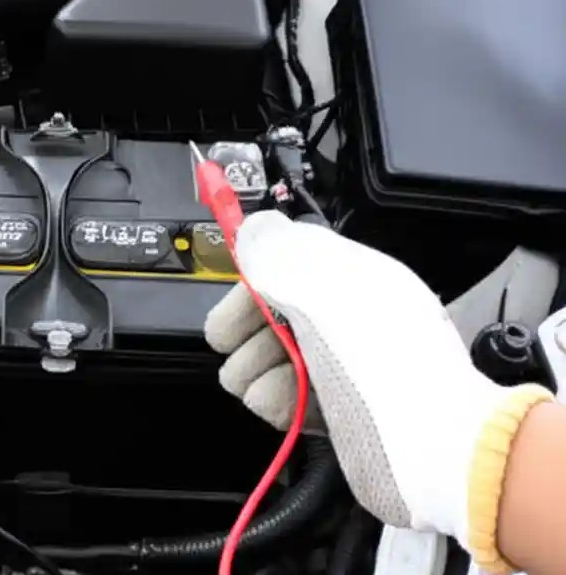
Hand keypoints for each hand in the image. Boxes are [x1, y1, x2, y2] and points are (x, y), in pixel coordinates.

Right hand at [204, 212, 551, 567]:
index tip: (242, 296)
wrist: (430, 445)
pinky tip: (295, 405)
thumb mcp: (326, 290)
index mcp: (346, 277)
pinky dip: (276, 403)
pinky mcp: (322, 409)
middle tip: (260, 344)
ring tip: (286, 380)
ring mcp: (330, 365)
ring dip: (258, 371)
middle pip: (257, 314)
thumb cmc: (384, 363)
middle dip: (248, 331)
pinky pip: (274, 400)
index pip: (278, 262)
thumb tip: (253, 226)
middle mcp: (336, 317)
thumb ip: (280, 252)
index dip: (253, 277)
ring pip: (257, 359)